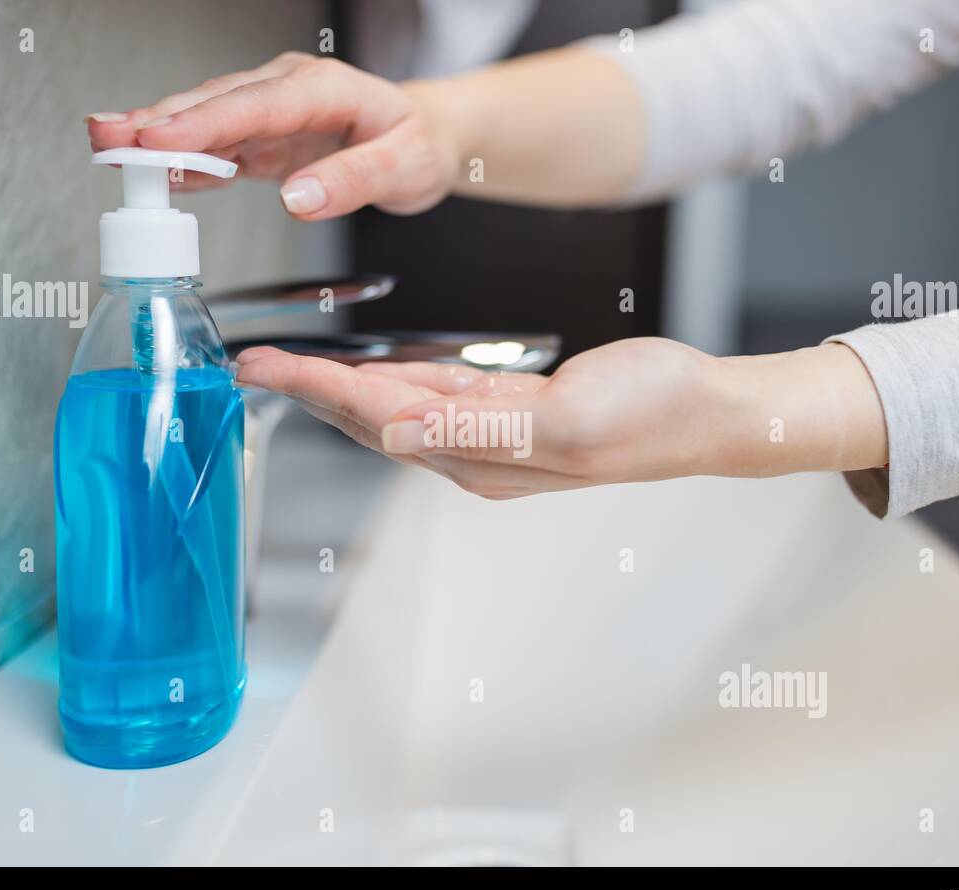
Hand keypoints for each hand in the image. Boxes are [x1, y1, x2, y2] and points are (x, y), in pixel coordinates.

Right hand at [86, 52, 457, 219]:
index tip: (159, 140)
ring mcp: (271, 112)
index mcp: (322, 89)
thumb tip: (297, 199)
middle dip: (157, 121)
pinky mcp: (263, 137)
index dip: (202, 123)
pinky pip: (216, 144)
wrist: (427, 137)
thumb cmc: (418, 145)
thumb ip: (350, 182)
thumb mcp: (404, 168)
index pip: (253, 105)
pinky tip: (152, 172)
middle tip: (106, 138)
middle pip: (215, 105)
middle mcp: (288, 90)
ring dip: (156, 135)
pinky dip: (181, 158)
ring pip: (206, 120)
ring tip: (107, 148)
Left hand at [234, 338, 888, 498]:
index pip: (379, 419)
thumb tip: (405, 435)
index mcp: (482, 456)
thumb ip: (484, 429)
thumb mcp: (571, 422)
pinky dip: (394, 381)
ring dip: (341, 388)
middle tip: (250, 365)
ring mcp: (493, 432)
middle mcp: (476, 451)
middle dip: (308, 392)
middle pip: (372, 419)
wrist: (707, 412)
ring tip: (292, 368)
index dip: (316, 391)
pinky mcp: (512, 409)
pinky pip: (436, 395)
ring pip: (397, 408)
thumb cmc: (654, 417)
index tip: (263, 368)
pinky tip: (373, 372)